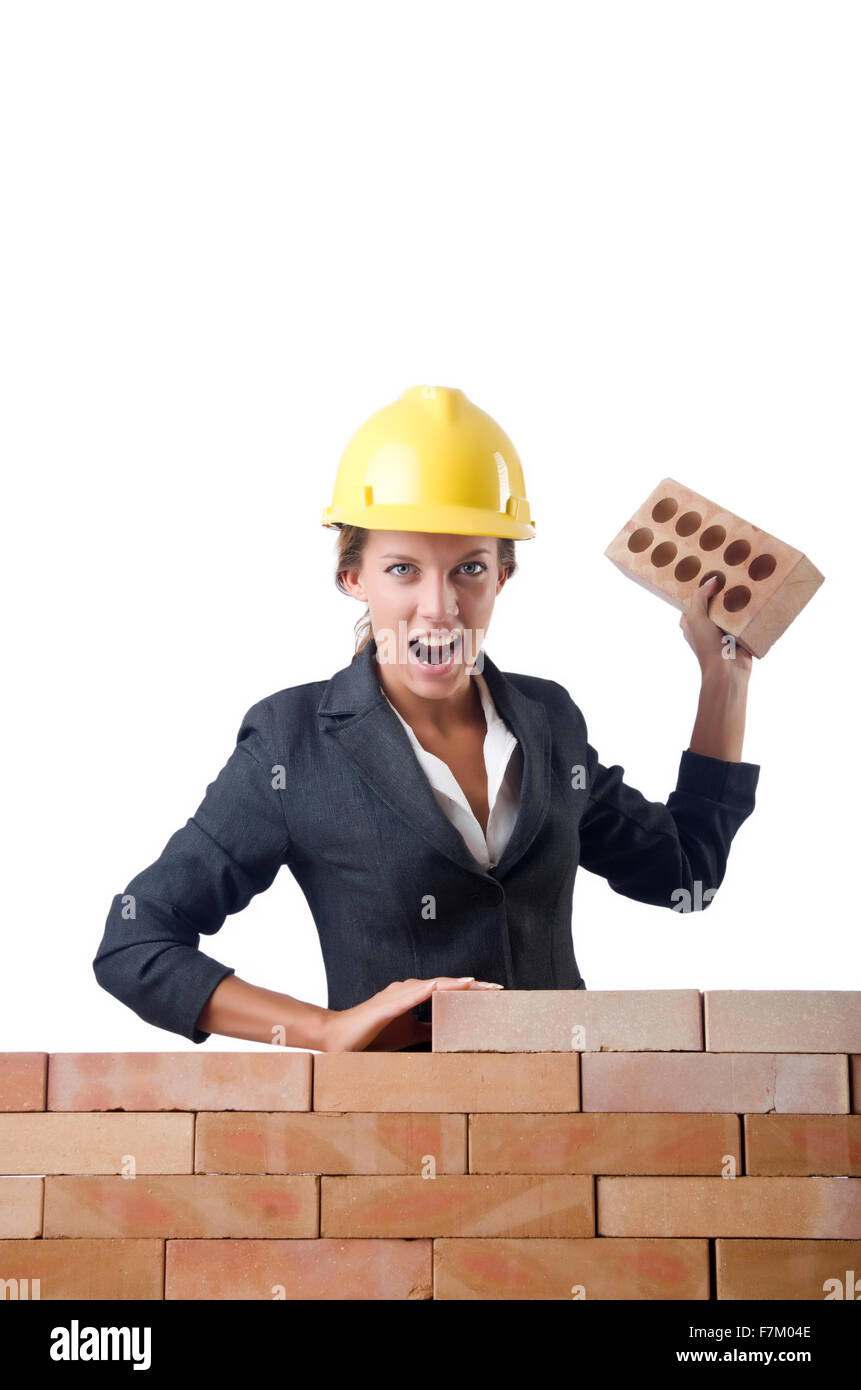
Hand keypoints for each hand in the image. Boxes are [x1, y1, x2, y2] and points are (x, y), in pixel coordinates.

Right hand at [321, 976, 503, 1052]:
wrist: (338, 1037)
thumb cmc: (371, 1035)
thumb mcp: (408, 1035)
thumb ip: (426, 1030)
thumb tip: (449, 1035)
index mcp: (412, 998)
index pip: (446, 991)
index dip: (469, 990)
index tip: (492, 993)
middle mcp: (408, 991)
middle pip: (446, 985)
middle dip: (472, 986)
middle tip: (498, 989)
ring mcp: (398, 994)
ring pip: (435, 985)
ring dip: (458, 984)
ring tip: (481, 985)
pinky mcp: (389, 1004)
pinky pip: (415, 994)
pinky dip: (433, 988)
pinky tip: (447, 986)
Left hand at [679, 575, 752, 677]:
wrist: (728, 671)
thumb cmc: (707, 646)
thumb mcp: (696, 618)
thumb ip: (700, 597)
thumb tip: (711, 580)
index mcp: (691, 621)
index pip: (694, 598)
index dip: (701, 586)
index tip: (711, 570)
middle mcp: (706, 625)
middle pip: (714, 601)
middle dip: (722, 590)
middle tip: (731, 572)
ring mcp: (723, 629)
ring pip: (730, 608)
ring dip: (736, 599)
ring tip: (744, 580)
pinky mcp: (739, 634)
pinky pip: (743, 618)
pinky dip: (747, 610)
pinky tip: (754, 596)